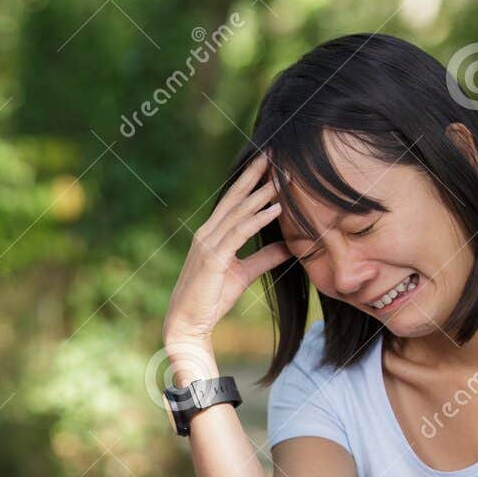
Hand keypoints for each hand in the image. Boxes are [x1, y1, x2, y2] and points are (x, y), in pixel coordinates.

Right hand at [162, 153, 292, 365]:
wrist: (188, 324)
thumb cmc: (211, 300)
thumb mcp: (244, 274)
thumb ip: (264, 257)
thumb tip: (289, 246)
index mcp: (212, 233)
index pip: (234, 200)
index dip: (251, 179)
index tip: (270, 162)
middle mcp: (207, 232)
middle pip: (235, 196)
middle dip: (255, 173)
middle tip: (275, 152)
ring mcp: (208, 244)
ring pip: (239, 211)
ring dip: (263, 193)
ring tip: (283, 177)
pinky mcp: (213, 258)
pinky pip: (239, 233)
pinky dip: (258, 219)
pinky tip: (276, 208)